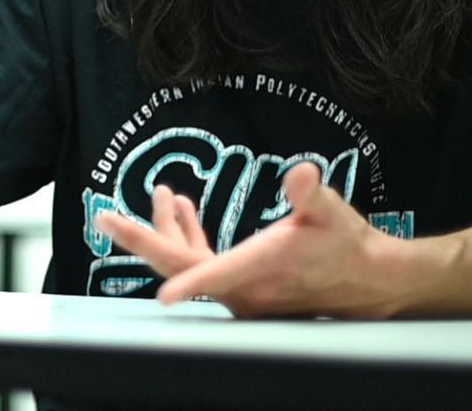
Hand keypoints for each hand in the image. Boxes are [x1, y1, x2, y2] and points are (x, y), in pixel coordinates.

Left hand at [94, 162, 396, 318]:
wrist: (367, 279)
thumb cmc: (348, 244)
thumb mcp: (332, 214)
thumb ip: (312, 196)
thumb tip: (302, 174)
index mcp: (261, 268)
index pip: (215, 277)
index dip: (187, 284)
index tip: (163, 296)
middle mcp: (243, 287)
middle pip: (179, 267)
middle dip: (141, 240)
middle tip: (105, 218)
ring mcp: (238, 289)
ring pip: (186, 262)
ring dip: (166, 229)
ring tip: (161, 193)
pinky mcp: (239, 285)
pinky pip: (200, 263)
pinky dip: (187, 236)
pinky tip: (183, 209)